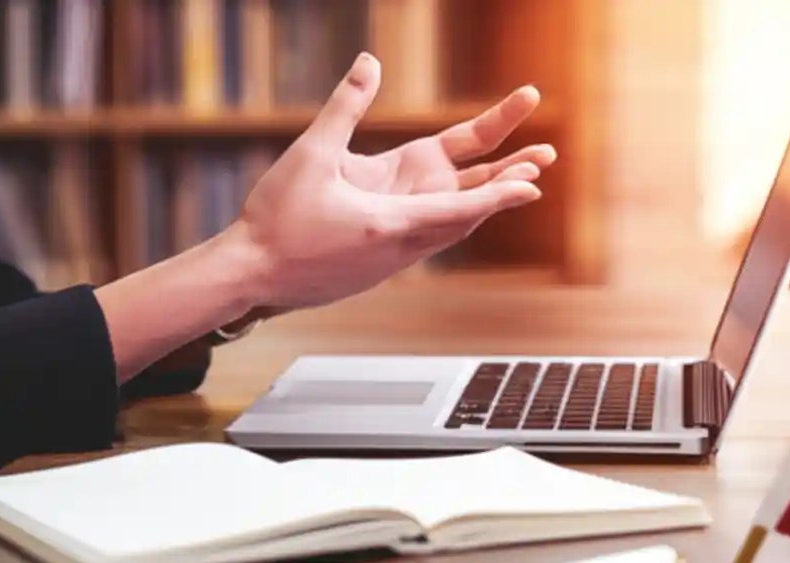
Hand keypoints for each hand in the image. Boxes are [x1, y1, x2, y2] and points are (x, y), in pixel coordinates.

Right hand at [228, 52, 555, 309]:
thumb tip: (368, 61)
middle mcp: (400, 247)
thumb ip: (344, 106)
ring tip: (514, 177)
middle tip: (539, 162)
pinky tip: (459, 207)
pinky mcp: (379, 267)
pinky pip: (425, 239)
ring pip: (447, 229)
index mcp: (390, 223)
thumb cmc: (276, 219)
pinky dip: (451, 218)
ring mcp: (391, 262)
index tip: (533, 184)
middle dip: (503, 185)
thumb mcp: (311, 154)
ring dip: (480, 202)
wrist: (250, 275)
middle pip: (464, 215)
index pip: (459, 208)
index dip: (499, 193)